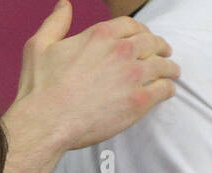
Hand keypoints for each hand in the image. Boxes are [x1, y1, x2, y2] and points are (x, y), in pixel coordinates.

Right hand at [8, 0, 179, 151]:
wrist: (46, 122)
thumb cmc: (39, 88)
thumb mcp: (39, 46)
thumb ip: (55, 23)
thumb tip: (64, 5)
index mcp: (100, 34)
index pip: (131, 25)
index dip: (140, 30)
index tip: (144, 37)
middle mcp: (121, 50)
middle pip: (150, 42)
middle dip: (159, 46)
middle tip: (164, 53)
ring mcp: (133, 75)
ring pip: (161, 65)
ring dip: (169, 67)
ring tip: (172, 72)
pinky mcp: (139, 100)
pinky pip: (163, 89)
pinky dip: (168, 88)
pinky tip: (168, 90)